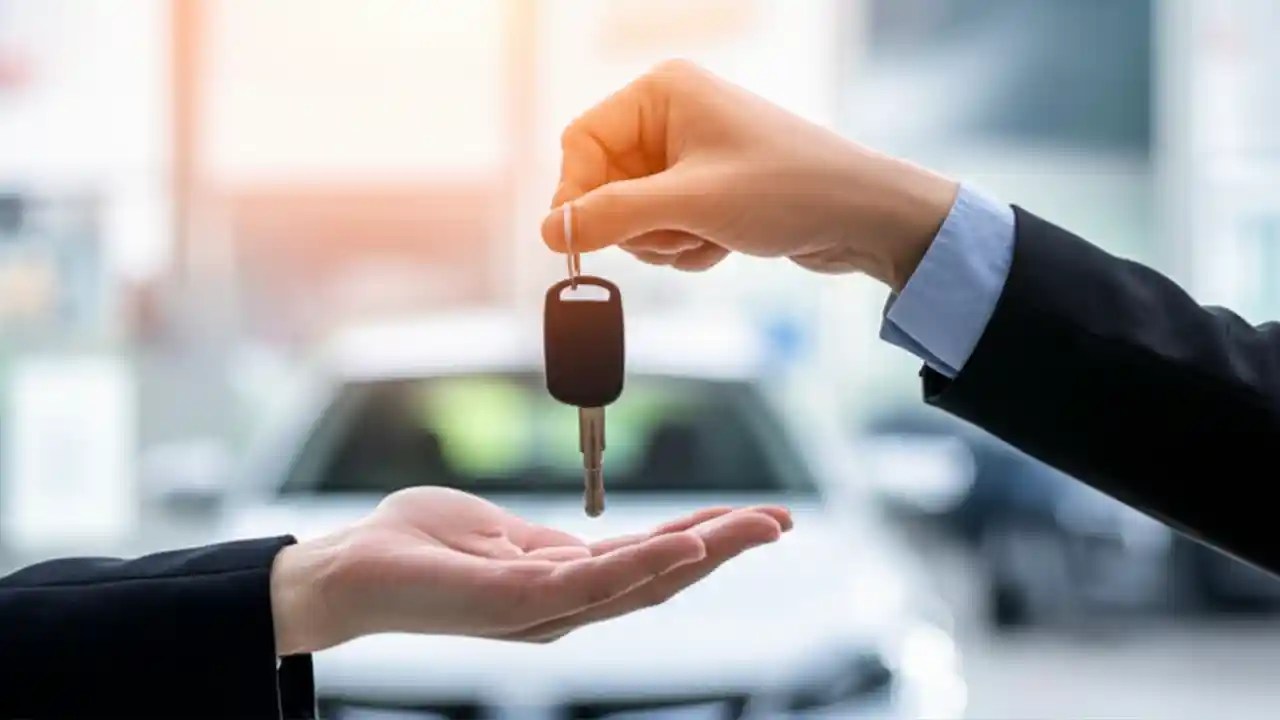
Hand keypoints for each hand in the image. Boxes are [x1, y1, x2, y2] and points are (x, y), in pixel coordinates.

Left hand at [270, 487, 789, 654]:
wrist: (349, 569)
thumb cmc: (417, 546)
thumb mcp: (500, 534)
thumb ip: (549, 543)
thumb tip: (587, 540)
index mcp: (563, 582)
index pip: (650, 560)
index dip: (708, 539)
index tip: (760, 518)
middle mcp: (564, 604)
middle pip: (662, 575)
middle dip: (727, 548)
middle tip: (784, 521)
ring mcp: (544, 608)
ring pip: (643, 581)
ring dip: (706, 552)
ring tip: (759, 526)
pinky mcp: (517, 602)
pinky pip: (594, 582)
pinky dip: (646, 563)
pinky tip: (687, 542)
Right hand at [542, 59, 959, 290]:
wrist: (862, 216)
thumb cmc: (786, 191)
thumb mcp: (689, 206)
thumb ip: (612, 216)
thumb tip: (547, 231)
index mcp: (661, 92)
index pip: (580, 141)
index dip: (575, 194)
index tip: (579, 242)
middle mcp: (671, 114)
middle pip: (603, 182)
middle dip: (636, 224)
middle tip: (676, 236)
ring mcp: (689, 153)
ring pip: (632, 213)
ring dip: (664, 241)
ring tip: (710, 237)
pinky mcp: (707, 188)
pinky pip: (664, 227)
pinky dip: (686, 246)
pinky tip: (723, 245)